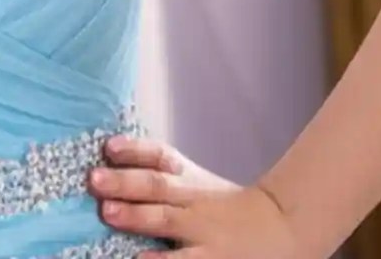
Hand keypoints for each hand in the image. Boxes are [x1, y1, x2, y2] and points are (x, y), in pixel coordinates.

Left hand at [88, 136, 301, 257]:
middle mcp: (193, 201)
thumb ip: (165, 176)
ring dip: (136, 216)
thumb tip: (111, 162)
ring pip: (166, 221)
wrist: (286, 228)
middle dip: (124, 182)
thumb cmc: (229, 208)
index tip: (108, 146)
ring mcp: (203, 233)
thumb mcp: (200, 184)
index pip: (160, 157)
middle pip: (157, 186)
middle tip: (94, 179)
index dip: (134, 149)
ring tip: (108, 212)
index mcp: (190, 180)